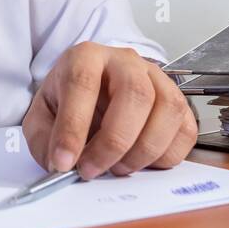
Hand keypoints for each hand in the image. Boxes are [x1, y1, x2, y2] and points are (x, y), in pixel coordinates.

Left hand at [22, 43, 196, 179]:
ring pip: (168, 109)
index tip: (65, 162)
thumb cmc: (69, 100)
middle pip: (136, 94)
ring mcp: (157, 78)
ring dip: (144, 150)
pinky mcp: (178, 101)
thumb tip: (60, 163)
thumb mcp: (43, 115)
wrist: (93, 88)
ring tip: (118, 168)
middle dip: (114, 142)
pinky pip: (186, 130)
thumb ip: (44, 139)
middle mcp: (126, 62)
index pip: (83, 83)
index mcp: (86, 57)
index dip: (73, 127)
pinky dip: (166, 156)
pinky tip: (142, 163)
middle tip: (93, 170)